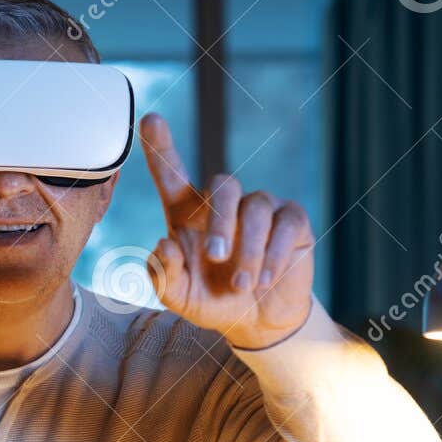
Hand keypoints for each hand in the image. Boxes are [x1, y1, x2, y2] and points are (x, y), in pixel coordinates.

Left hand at [139, 113, 314, 348]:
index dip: (162, 147)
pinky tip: (265, 279)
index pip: (172, 174)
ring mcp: (260, 209)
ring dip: (248, 251)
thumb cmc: (214, 302)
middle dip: (220, 221)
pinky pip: (285, 224)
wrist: (257, 323)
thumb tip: (164, 244)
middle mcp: (225, 205)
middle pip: (224, 185)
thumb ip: (164, 277)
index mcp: (188, 215)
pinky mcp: (292, 221)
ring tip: (242, 285)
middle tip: (216, 257)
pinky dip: (273, 254)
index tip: (150, 119)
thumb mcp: (180, 299)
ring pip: (256, 209)